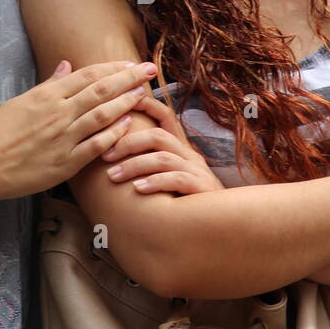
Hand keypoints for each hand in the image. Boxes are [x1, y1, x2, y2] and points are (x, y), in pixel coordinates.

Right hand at [0, 59, 156, 201]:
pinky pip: (96, 145)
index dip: (112, 67)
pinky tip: (127, 124)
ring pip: (103, 115)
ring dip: (126, 102)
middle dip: (128, 77)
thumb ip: (48, 85)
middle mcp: (59, 113)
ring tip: (144, 92)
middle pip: (101, 90)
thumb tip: (66, 66)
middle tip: (149, 70)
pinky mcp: (66, 163)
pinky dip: (113, 133)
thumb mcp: (21, 101)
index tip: (130, 62)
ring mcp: (64, 138)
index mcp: (47, 96)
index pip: (87, 75)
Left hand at [100, 93, 224, 195]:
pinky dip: (155, 182)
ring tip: (113, 176)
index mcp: (181, 148)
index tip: (120, 105)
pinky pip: (177, 179)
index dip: (145, 105)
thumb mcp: (171, 178)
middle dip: (128, 143)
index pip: (165, 116)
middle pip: (158, 136)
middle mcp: (190, 155)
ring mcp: (198, 171)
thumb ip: (151, 165)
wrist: (224, 223)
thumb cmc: (188, 202)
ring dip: (134, 165)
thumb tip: (115, 157)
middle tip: (105, 156)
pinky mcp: (202, 188)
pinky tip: (138, 189)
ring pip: (163, 158)